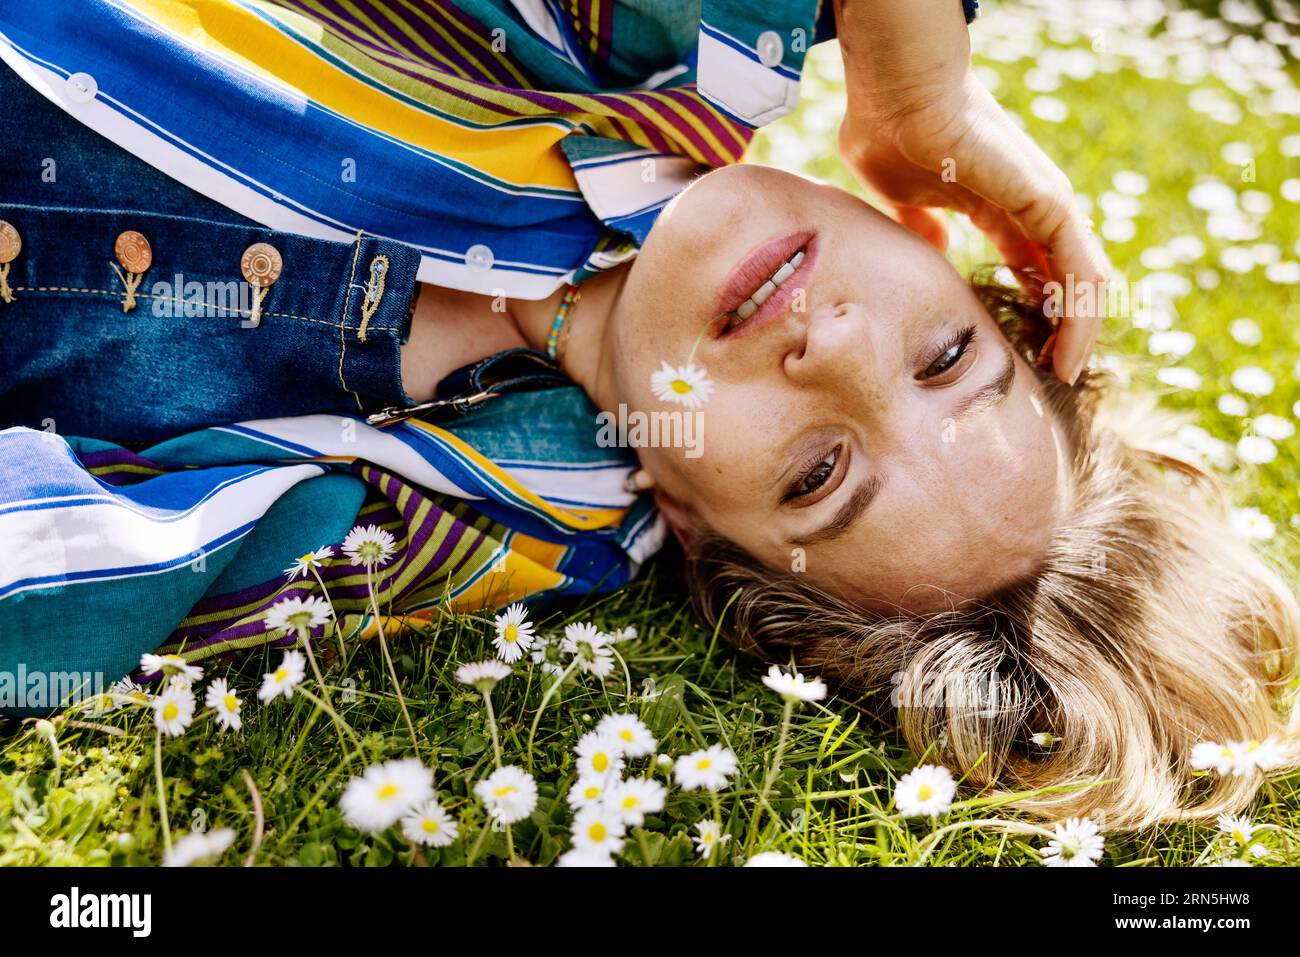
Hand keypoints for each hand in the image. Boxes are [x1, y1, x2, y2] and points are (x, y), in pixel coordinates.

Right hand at [838, 71, 1110, 383]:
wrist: (897, 96)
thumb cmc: (889, 132)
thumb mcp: (900, 196)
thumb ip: (920, 224)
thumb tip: (932, 249)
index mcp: (996, 204)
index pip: (1030, 263)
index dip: (1030, 306)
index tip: (1021, 350)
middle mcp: (1030, 204)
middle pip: (1064, 276)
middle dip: (1062, 326)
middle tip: (1053, 372)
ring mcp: (1045, 203)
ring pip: (1081, 279)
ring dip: (1079, 329)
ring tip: (1066, 371)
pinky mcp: (1050, 204)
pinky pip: (1080, 272)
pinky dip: (1081, 315)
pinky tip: (1070, 352)